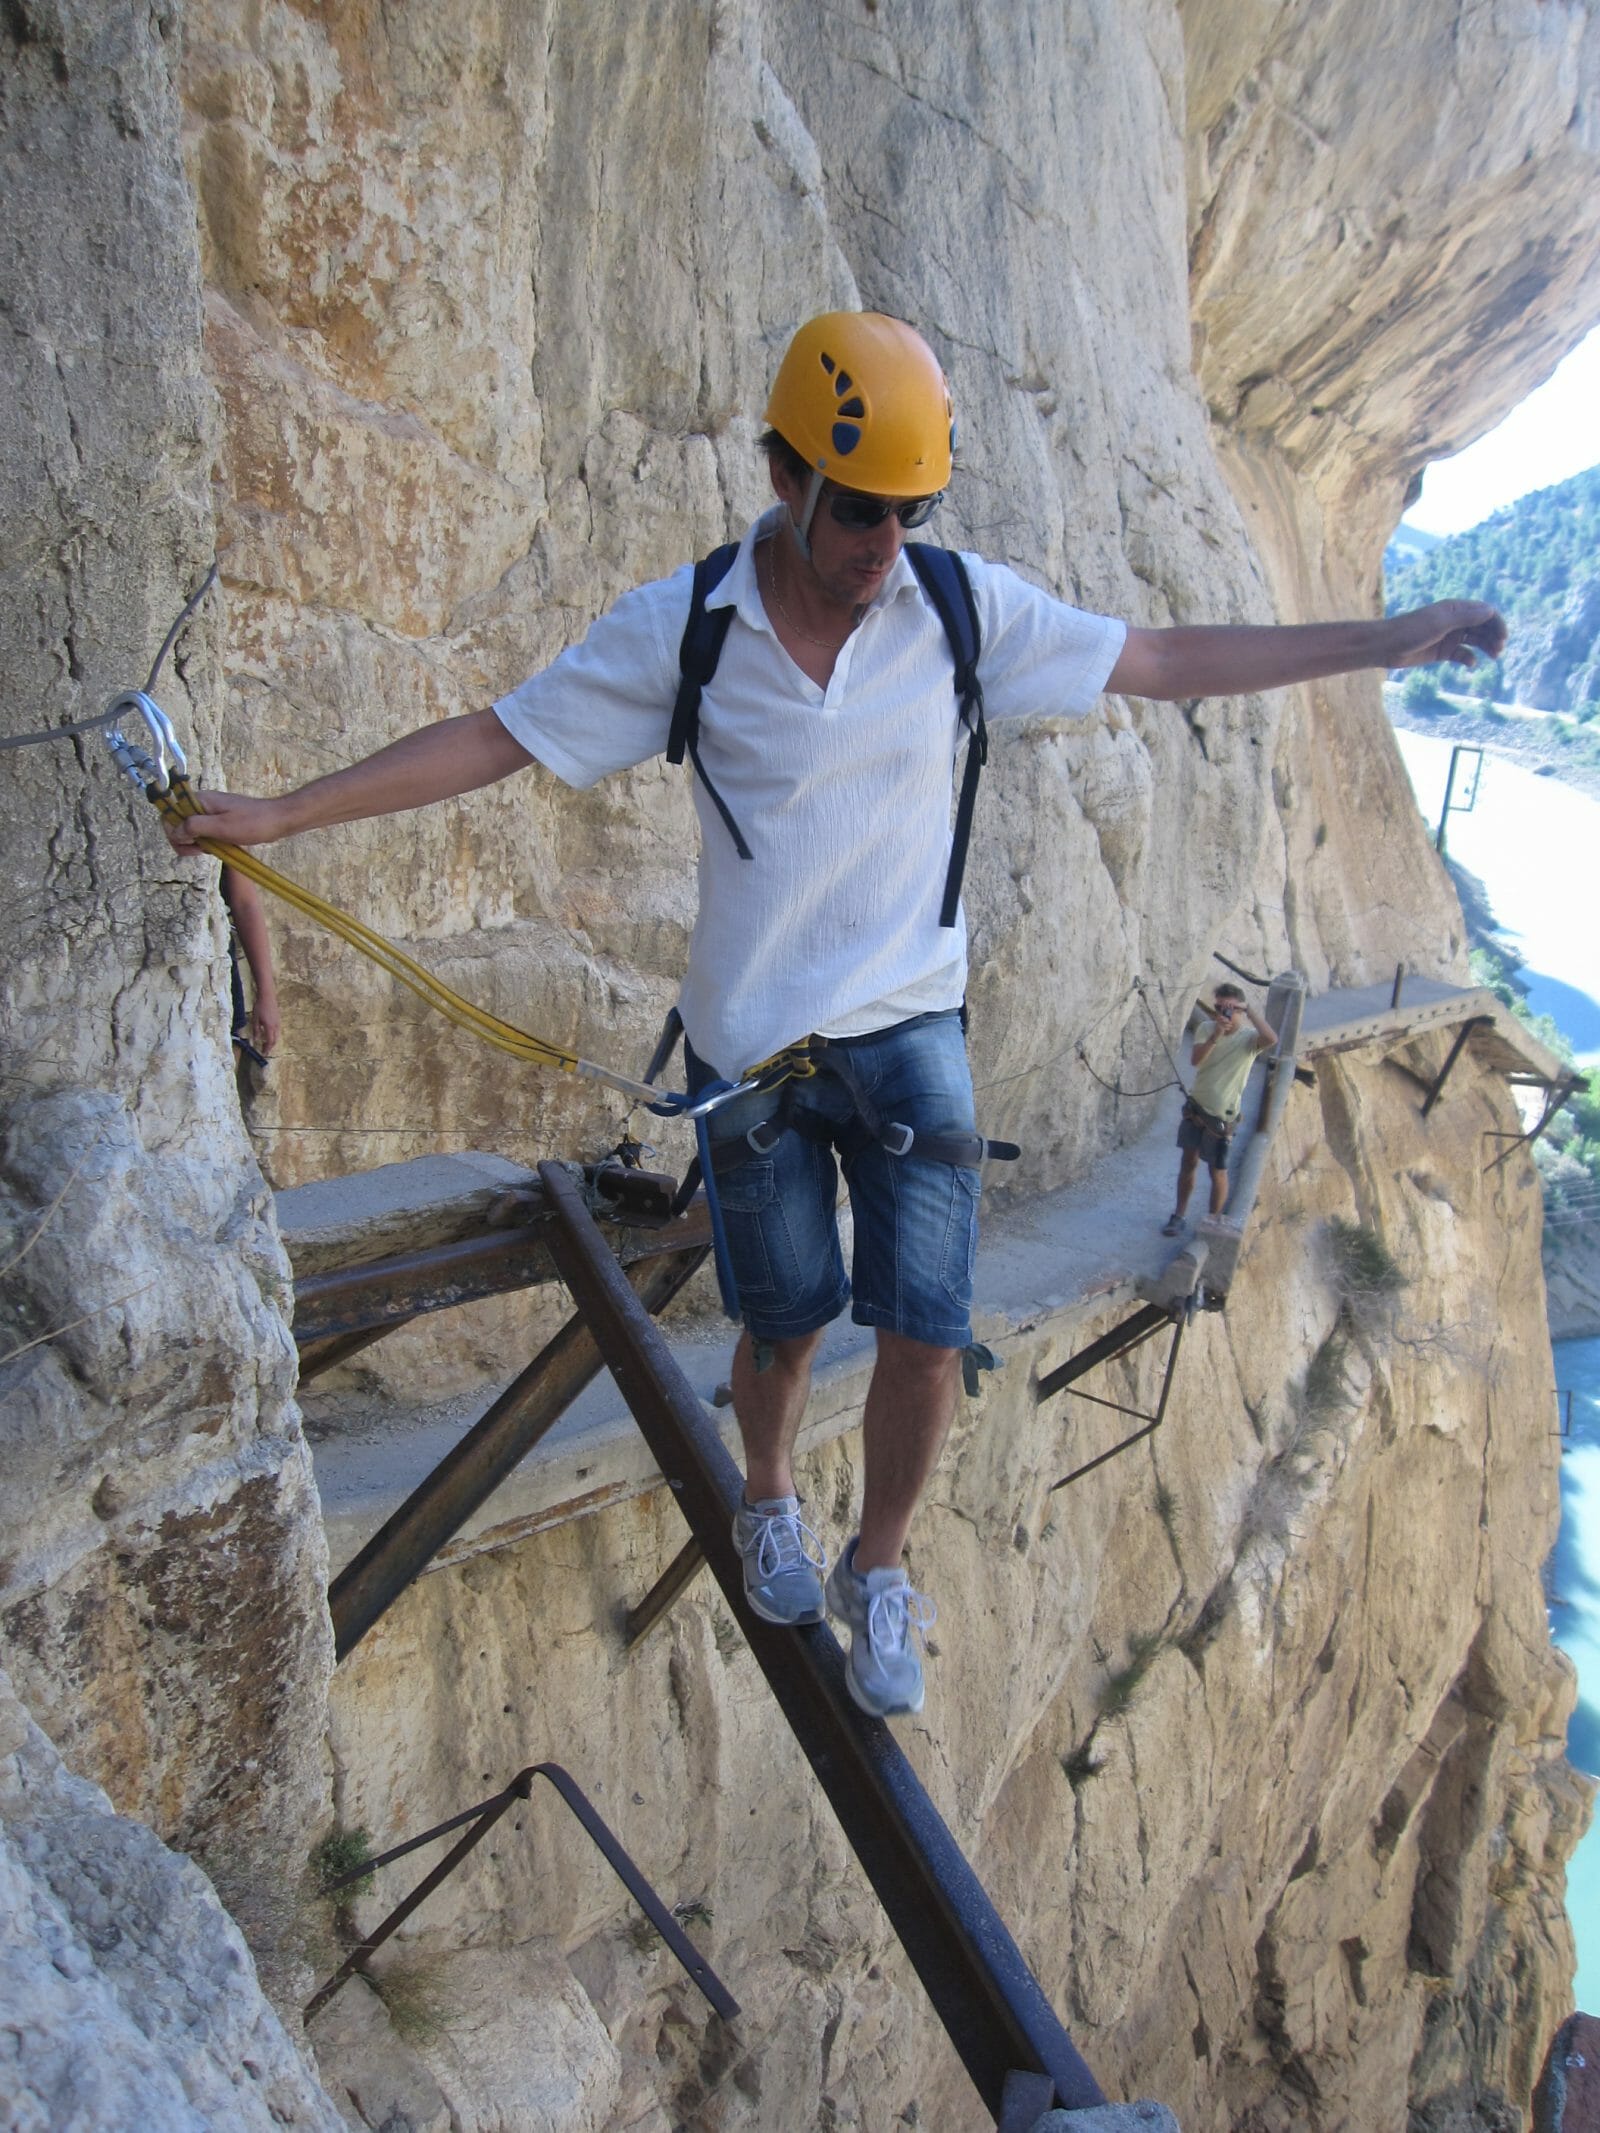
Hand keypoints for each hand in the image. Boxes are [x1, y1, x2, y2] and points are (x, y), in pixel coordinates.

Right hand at [164, 790, 294, 852]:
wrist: (277, 821)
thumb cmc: (252, 823)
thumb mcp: (221, 827)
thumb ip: (194, 827)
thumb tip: (175, 832)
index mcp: (200, 800)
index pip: (170, 814)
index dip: (174, 832)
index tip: (191, 843)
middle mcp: (202, 804)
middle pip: (177, 824)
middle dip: (184, 840)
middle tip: (202, 849)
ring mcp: (210, 813)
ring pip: (190, 831)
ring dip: (196, 844)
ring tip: (212, 849)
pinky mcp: (218, 821)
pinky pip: (203, 833)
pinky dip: (206, 843)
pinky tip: (217, 848)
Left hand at [249, 994, 280, 1055]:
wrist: (268, 996)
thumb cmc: (260, 1006)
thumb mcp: (255, 1019)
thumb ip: (256, 1030)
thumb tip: (255, 1040)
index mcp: (269, 1027)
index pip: (269, 1041)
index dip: (267, 1048)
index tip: (264, 1053)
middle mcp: (276, 1026)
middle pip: (275, 1040)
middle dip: (270, 1046)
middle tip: (264, 1050)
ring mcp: (278, 1022)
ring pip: (277, 1035)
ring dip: (272, 1041)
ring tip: (266, 1043)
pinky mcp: (278, 1019)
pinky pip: (277, 1031)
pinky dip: (273, 1035)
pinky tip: (268, 1034)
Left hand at [1386, 600, 1505, 670]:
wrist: (1386, 646)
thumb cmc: (1411, 631)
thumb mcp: (1440, 623)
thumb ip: (1465, 617)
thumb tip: (1490, 610)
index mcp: (1456, 609)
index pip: (1485, 612)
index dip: (1497, 623)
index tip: (1503, 638)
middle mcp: (1455, 621)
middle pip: (1483, 627)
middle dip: (1493, 637)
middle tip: (1498, 651)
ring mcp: (1449, 636)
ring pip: (1475, 641)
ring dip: (1486, 647)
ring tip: (1493, 657)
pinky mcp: (1442, 651)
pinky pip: (1462, 654)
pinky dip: (1469, 659)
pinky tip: (1470, 664)